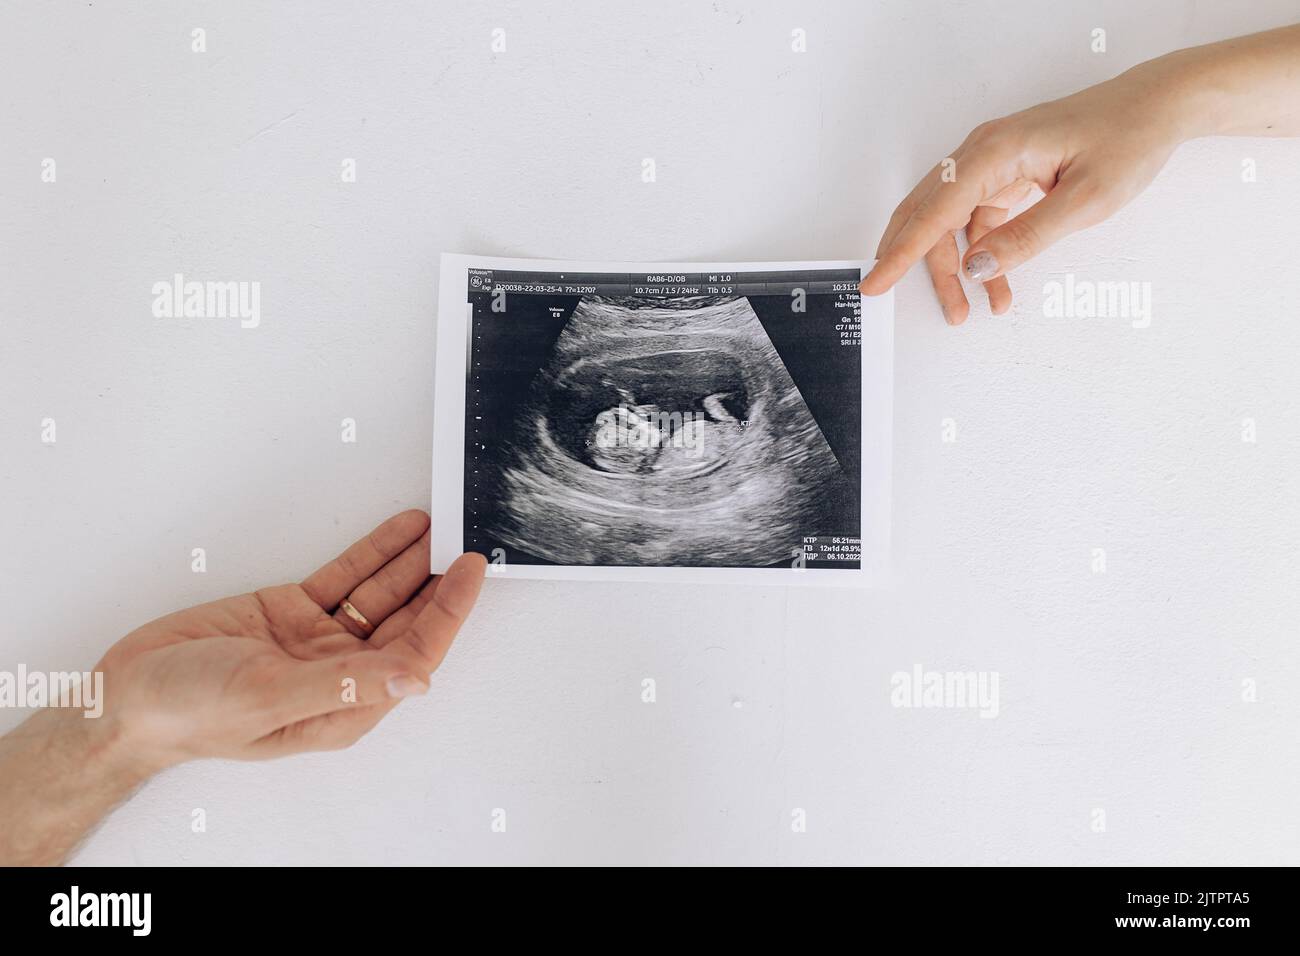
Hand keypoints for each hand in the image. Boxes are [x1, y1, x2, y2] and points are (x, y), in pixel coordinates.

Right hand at [93, 510, 485, 768]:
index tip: (471, 572)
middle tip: (468, 538)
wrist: (124, 694)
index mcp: (345, 709)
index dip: (449, 613)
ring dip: (412, 561)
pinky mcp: (293, 613)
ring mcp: (318, 642)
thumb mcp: (269, 697)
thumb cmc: (187, 714)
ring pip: (381, 594)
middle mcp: (341, 674)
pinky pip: (346, 578)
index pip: (415, 654)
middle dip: (440, 583)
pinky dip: (374, 553)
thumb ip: (344, 686)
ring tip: (444, 524)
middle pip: (408, 621)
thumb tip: (415, 680)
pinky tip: (402, 530)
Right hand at [860, 66, 1188, 323]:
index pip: (933, 211)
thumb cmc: (1127, 139)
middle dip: (921, 265)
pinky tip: (994, 282)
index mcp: (996, 151)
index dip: (901, 252)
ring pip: (949, 221)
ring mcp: (992, 162)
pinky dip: (979, 253)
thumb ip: (1027, 236)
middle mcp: (984, 152)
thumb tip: (977, 267)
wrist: (1157, 108)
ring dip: (953, 266)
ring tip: (970, 307)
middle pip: (928, 215)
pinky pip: (975, 219)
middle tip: (916, 304)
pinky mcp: (1005, 173)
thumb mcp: (1085, 200)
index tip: (875, 281)